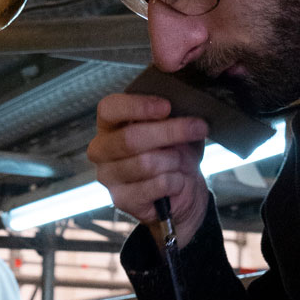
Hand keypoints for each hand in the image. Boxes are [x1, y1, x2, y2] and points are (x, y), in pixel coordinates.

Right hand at [87, 92, 210, 239]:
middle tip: (197, 127)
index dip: (137, 106)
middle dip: (169, 132)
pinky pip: (157, 184)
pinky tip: (177, 180)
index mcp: (109, 125)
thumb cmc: (173, 153)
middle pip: (130, 139)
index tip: (166, 107)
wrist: (182, 189)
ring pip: (146, 163)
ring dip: (174, 160)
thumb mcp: (174, 126)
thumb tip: (181, 101)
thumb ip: (169, 113)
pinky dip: (176, 180)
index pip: (109, 109)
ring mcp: (108, 176)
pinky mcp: (121, 199)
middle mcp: (101, 150)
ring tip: (182, 161)